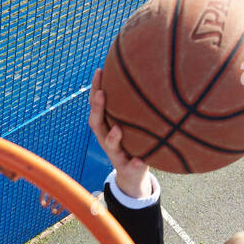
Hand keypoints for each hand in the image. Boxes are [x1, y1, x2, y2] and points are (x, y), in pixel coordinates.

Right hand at [88, 67, 150, 197]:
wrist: (133, 175)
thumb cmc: (133, 141)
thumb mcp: (131, 122)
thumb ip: (134, 103)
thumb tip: (148, 69)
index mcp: (106, 126)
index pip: (97, 105)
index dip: (96, 89)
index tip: (100, 70)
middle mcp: (106, 139)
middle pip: (97, 123)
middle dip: (98, 109)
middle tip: (101, 94)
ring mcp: (116, 155)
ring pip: (110, 146)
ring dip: (112, 138)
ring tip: (117, 130)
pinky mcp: (129, 169)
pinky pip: (132, 166)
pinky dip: (135, 163)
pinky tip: (140, 160)